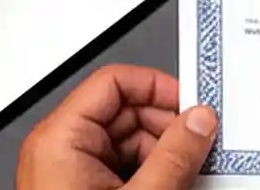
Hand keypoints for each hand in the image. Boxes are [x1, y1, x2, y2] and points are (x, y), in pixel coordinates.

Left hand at [16, 65, 217, 189]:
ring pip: (130, 138)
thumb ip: (174, 156)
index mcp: (59, 138)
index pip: (113, 81)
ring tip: (184, 174)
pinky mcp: (80, 188)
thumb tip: (201, 120)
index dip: (158, 87)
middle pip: (126, 110)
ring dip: (162, 153)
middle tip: (197, 144)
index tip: (192, 104)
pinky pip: (123, 163)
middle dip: (167, 127)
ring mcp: (69, 170)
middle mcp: (59, 148)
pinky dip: (151, 171)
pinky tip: (167, 184)